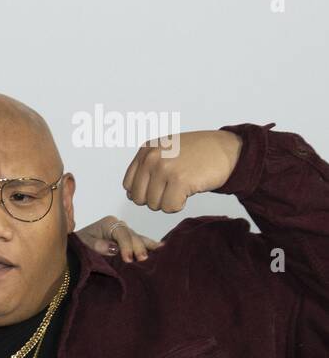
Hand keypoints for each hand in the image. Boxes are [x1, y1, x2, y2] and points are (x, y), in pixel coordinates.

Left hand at [76, 215, 162, 262]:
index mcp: (109, 222)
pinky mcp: (128, 239)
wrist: (77, 245)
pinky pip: (140, 241)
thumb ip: (97, 245)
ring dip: (148, 246)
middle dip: (138, 247)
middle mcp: (119, 224)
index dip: (126, 246)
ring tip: (160, 251)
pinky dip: (149, 245)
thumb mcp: (84, 243)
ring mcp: (125, 231)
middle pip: (133, 236)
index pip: (122, 234)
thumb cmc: (80, 244)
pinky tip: (162, 247)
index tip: (127, 259)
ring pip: (139, 238)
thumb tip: (113, 248)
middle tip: (141, 259)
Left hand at [122, 130, 243, 212]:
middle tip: (173, 188)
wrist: (229, 150)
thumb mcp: (165, 151)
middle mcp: (152, 157)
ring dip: (169, 202)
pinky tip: (189, 191)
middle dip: (155, 199)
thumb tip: (130, 195)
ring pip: (154, 205)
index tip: (161, 186)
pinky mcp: (180, 180)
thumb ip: (146, 168)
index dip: (144, 191)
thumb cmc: (198, 153)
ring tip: (183, 186)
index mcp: (146, 150)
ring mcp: (165, 168)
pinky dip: (180, 205)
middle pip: (139, 198)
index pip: (128, 184)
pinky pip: (170, 207)